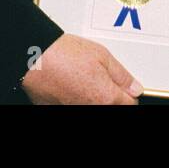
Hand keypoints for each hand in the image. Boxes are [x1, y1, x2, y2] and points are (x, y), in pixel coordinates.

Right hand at [20, 34, 142, 104]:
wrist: (33, 59)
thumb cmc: (62, 55)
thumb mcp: (101, 55)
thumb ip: (121, 75)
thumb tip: (134, 87)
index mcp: (106, 98)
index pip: (130, 104)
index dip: (127, 93)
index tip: (123, 87)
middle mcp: (92, 111)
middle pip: (111, 108)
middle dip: (110, 97)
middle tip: (100, 82)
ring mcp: (75, 112)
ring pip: (94, 109)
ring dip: (93, 100)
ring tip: (83, 83)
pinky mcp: (59, 112)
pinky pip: (76, 107)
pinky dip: (77, 101)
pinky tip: (71, 88)